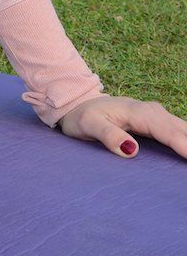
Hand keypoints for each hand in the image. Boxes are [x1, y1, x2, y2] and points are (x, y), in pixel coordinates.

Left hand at [58, 94, 186, 159]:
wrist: (79, 105)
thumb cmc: (83, 116)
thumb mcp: (87, 125)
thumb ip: (107, 135)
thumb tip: (131, 150)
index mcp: (139, 112)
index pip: (168, 132)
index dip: (185, 146)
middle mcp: (154, 113)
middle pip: (184, 131)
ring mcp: (160, 118)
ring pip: (186, 132)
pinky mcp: (160, 125)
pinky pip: (181, 135)